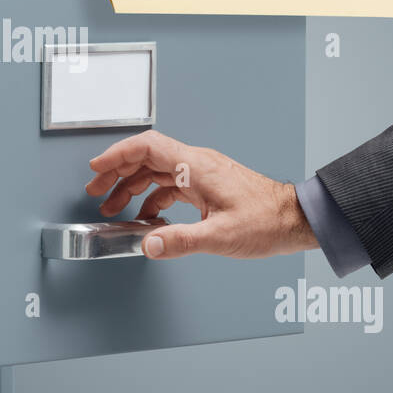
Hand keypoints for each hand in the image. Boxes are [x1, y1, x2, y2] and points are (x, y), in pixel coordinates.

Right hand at [86, 130, 317, 260]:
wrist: (296, 219)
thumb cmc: (268, 221)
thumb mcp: (221, 236)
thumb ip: (181, 241)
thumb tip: (148, 245)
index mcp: (196, 166)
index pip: (147, 147)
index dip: (117, 155)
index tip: (97, 168)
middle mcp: (196, 164)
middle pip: (146, 158)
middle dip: (117, 172)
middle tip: (96, 190)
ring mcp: (202, 174)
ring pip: (156, 172)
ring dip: (132, 187)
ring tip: (113, 206)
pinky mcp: (207, 186)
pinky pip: (170, 185)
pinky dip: (152, 198)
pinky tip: (147, 219)